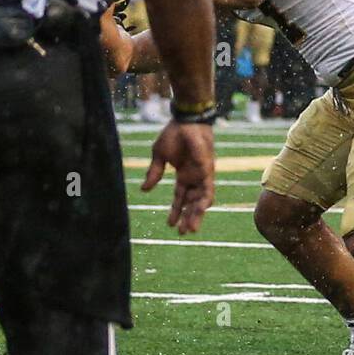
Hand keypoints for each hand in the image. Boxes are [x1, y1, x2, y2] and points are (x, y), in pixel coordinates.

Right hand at [142, 120, 215, 234]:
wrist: (185, 121)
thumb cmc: (174, 134)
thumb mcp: (159, 156)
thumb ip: (154, 173)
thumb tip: (145, 190)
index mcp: (184, 175)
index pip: (180, 198)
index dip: (175, 211)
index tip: (169, 225)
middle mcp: (194, 178)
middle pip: (192, 203)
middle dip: (187, 218)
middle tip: (183, 233)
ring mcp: (202, 175)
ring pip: (201, 200)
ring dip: (196, 214)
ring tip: (190, 229)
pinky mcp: (207, 170)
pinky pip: (209, 188)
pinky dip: (205, 200)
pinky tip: (202, 210)